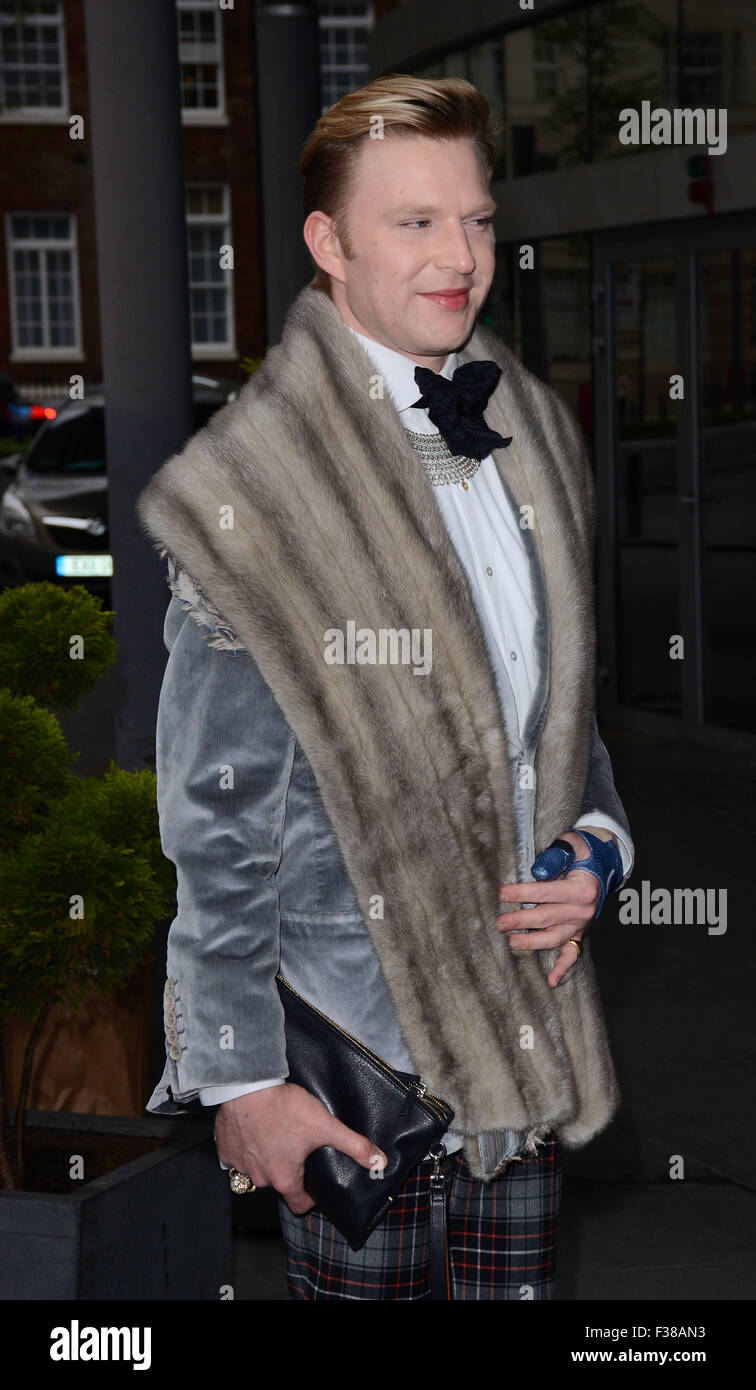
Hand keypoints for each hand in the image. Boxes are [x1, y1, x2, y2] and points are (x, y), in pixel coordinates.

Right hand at [214, 1081, 386, 1213]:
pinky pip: (237, 1156)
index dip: (309, 1198)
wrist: (247, 1088)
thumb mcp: (326, 1126)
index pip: (298, 1204)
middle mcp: (260, 1178)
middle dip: (288, 1170)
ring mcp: (240, 1165)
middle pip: (278, 1183)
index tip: (314, 1186)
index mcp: (285, 1178)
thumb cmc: (285, 1108)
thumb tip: (380, 1162)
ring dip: (265, 1158)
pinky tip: (254, 1131)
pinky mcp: (226, 1150)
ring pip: (256, 1170)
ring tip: (276, 1136)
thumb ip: (355, 1145)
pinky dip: (246, 1147)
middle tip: (297, 1148)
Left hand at [496, 827, 615, 988]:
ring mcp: (581, 924)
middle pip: (547, 917)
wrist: (605, 863)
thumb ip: (555, 857)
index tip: (501, 894)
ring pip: (554, 938)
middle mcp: (583, 910)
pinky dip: (562, 968)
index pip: (546, 892)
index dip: (523, 894)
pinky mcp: (579, 933)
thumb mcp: (573, 845)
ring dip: (532, 942)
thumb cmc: (584, 852)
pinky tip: (550, 981)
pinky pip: (572, 954)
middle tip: (499, 922)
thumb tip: (537, 873)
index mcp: (581, 889)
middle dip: (521, 921)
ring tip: (511, 942)